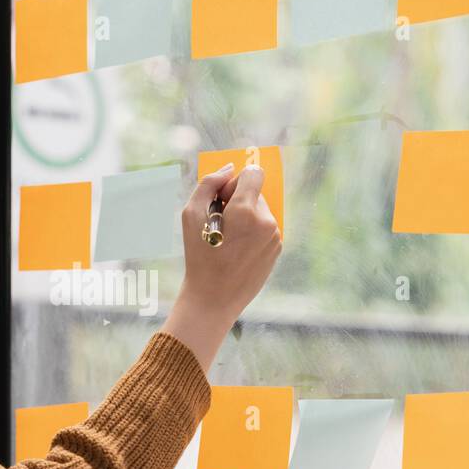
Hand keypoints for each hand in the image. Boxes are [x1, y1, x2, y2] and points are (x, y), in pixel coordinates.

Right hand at [160, 162, 281, 371]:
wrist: (214, 299)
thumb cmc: (199, 257)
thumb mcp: (191, 216)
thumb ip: (208, 184)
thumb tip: (229, 168)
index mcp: (246, 210)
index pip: (254, 173)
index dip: (235, 181)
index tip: (223, 199)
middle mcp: (267, 221)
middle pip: (256, 193)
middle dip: (238, 202)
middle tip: (219, 225)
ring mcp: (275, 237)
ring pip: (261, 212)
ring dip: (245, 218)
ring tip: (227, 242)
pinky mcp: (277, 250)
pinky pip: (265, 229)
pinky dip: (252, 233)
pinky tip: (237, 251)